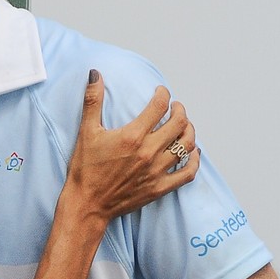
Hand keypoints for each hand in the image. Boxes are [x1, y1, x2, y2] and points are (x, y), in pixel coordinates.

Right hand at [65, 73, 198, 222]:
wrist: (87, 204)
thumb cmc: (85, 170)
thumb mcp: (86, 132)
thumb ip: (93, 101)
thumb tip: (95, 74)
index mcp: (132, 136)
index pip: (159, 105)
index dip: (163, 94)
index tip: (161, 93)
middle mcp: (148, 152)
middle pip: (180, 123)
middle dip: (180, 109)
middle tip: (175, 107)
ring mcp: (157, 171)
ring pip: (187, 144)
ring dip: (189, 131)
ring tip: (183, 126)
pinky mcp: (160, 187)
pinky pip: (188, 172)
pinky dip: (194, 160)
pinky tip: (192, 152)